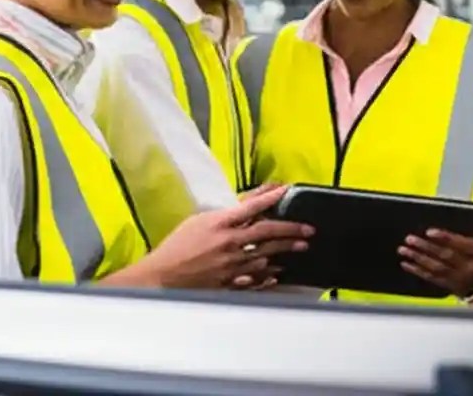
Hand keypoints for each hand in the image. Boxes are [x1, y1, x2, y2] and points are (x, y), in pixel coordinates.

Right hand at [135, 184, 312, 289]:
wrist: (163, 276)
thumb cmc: (177, 246)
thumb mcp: (199, 220)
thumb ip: (225, 213)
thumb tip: (247, 204)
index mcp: (220, 223)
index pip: (251, 207)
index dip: (271, 197)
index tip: (287, 190)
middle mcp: (230, 243)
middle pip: (267, 232)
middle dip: (291, 229)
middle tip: (308, 229)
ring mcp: (232, 265)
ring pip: (267, 255)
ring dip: (285, 251)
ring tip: (301, 247)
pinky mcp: (231, 282)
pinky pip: (256, 278)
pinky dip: (268, 274)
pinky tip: (278, 272)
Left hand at [398, 229, 472, 297]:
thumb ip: (468, 234)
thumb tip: (446, 220)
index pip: (463, 244)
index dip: (445, 237)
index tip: (429, 231)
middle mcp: (472, 267)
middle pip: (446, 256)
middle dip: (426, 247)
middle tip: (410, 239)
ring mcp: (462, 280)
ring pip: (437, 268)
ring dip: (418, 259)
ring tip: (403, 250)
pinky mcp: (453, 288)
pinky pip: (433, 280)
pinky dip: (418, 271)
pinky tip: (406, 264)